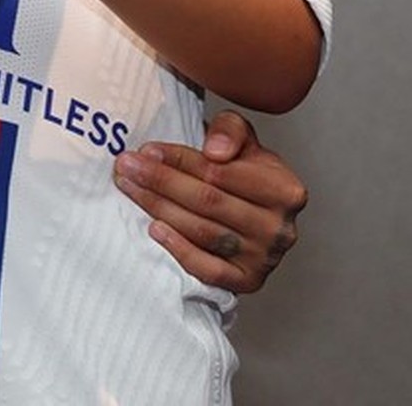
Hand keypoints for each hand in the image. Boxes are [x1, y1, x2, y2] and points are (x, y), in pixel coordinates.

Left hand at [113, 110, 306, 292]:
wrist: (255, 207)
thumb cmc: (245, 169)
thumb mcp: (244, 138)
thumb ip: (231, 130)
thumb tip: (214, 150)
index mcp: (284, 189)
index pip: (219, 172)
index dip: (179, 160)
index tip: (146, 150)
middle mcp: (278, 227)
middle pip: (207, 201)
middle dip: (160, 181)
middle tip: (126, 166)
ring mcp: (264, 258)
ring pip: (202, 231)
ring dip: (159, 208)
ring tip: (129, 188)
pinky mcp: (247, 281)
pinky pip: (207, 269)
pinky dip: (178, 249)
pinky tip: (154, 229)